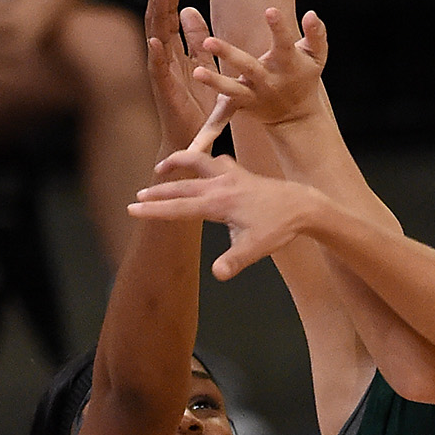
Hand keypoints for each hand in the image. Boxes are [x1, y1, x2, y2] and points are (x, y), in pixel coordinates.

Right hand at [128, 152, 322, 278]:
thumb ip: (234, 261)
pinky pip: (217, 161)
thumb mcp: (256, 249)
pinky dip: (204, 160)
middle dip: (158, 192)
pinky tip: (201, 164)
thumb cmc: (278, 227)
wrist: (301, 205)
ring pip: (198, 162)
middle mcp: (221, 185)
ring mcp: (231, 176)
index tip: (133, 208)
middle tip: (137, 197)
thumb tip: (217, 274)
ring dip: (178, 162)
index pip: (179, 208)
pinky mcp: (240, 173)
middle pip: (182, 186)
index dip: (154, 210)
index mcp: (220, 203)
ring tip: (161, 168)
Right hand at [145, 0, 225, 153]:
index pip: (169, 11)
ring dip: (156, 13)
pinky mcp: (164, 92)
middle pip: (159, 16)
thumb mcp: (203, 64)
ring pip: (155, 36)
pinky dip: (155, 55)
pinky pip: (158, 71)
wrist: (194, 138)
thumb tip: (189, 10)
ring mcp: (162, 72)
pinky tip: (154, 38)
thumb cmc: (199, 103)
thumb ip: (197, 39)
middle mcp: (164, 56)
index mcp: (175, 48)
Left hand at [190, 7, 327, 128]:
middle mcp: (269, 80)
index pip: (284, 43)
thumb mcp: (317, 57)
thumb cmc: (304, 77)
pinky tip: (197, 76)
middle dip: (228, 54)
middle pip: (247, 67)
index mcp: (288, 64)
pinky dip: (213, 89)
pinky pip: (225, 100)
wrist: (296, 117)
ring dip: (214, 81)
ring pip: (232, 88)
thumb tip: (311, 13)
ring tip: (197, 72)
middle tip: (208, 41)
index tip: (270, 9)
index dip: (279, 27)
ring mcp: (254, 94)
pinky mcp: (242, 104)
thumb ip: (316, 34)